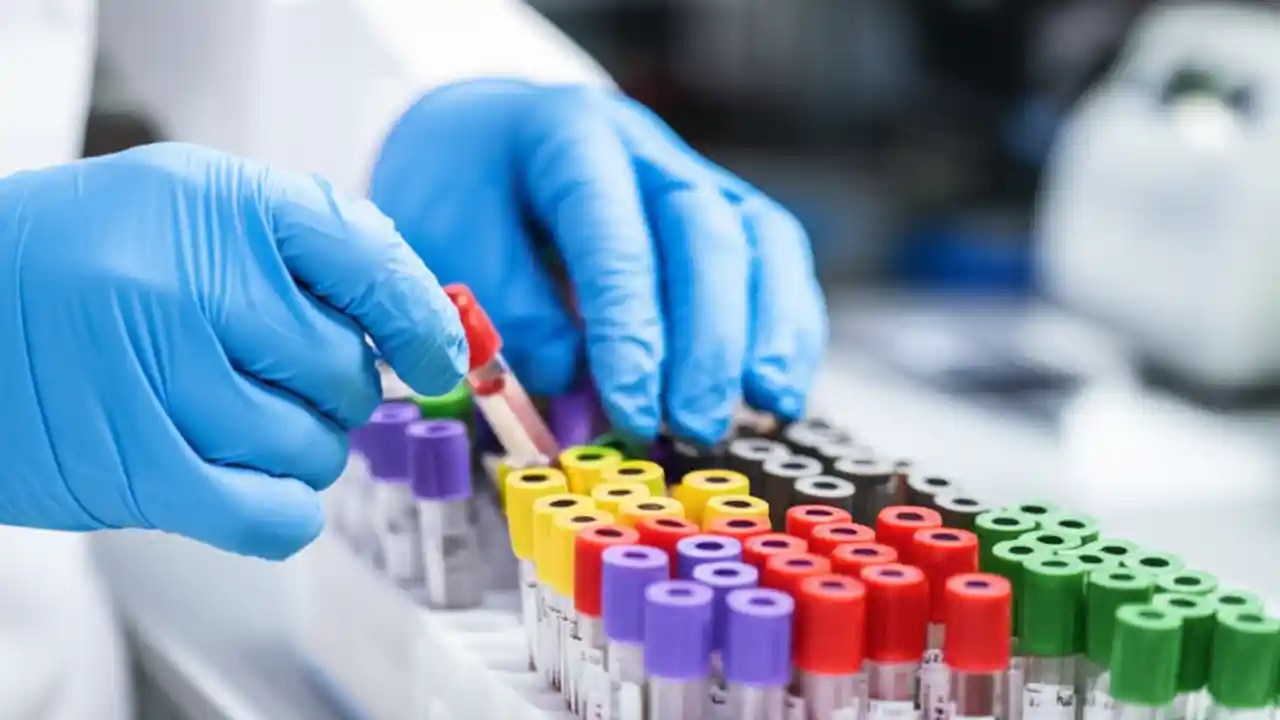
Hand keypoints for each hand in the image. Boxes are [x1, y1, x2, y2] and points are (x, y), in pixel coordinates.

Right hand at [0, 143, 465, 558]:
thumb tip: (425, 325)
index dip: (419, 318)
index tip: (434, 354)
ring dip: (300, 445)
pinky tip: (258, 479)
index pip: (368, 261)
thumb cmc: (84, 258)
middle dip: (334, 383)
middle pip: (345, 370)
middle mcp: (184, 283)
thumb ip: (310, 249)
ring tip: (235, 412)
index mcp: (215, 204)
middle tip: (277, 370)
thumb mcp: (192, 207)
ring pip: (313, 448)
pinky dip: (282, 506)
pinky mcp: (130, 468)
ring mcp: (154, 378)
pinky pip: (268, 516)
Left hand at [371, 80, 826, 444]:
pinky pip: (777, 259)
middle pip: (706, 234)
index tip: (634, 409)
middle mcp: (646, 150)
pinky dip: (789, 326)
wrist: (488, 141)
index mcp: (569, 139)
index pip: (615, 238)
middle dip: (709, 342)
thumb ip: (509, 312)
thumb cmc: (464, 194)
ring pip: (761, 240)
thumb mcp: (446, 243)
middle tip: (695, 425)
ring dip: (769, 333)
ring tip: (766, 409)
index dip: (631, 331)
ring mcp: (696, 175)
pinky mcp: (725, 210)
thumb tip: (573, 384)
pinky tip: (780, 387)